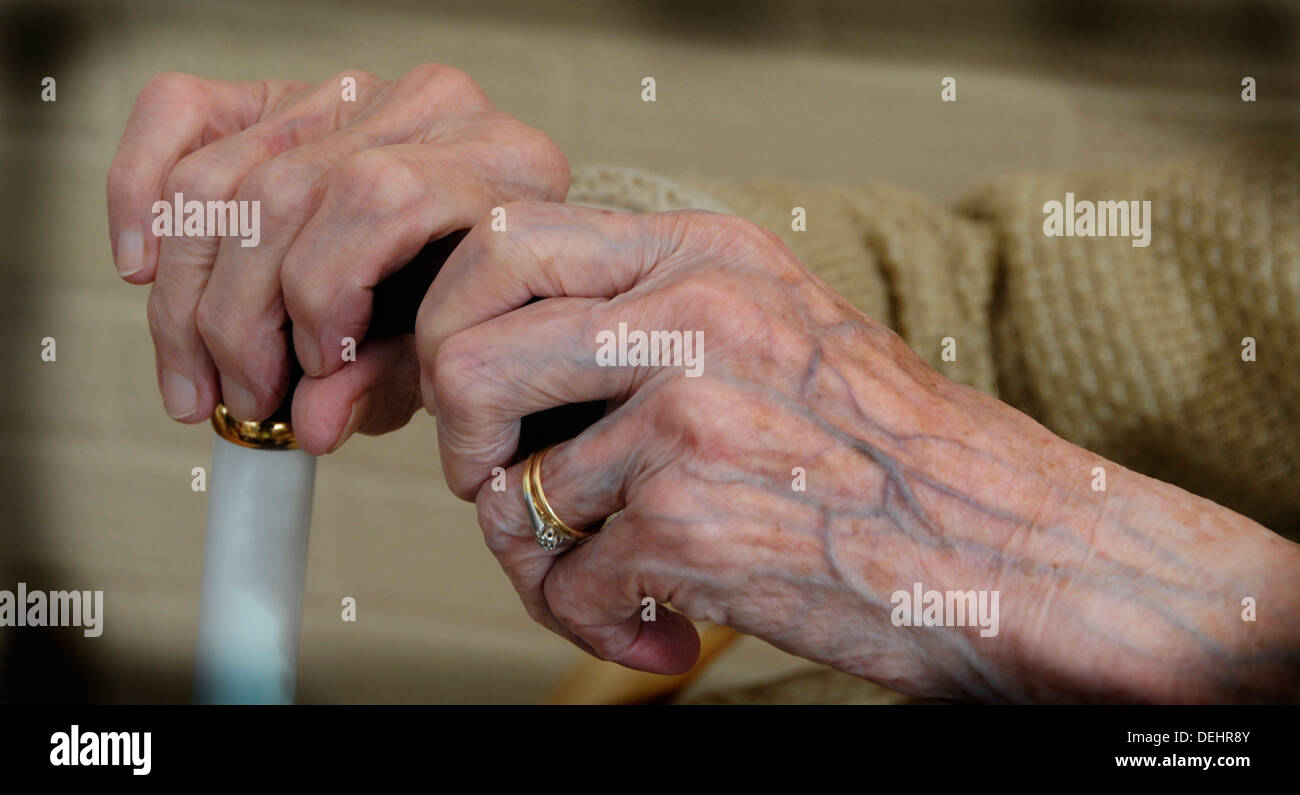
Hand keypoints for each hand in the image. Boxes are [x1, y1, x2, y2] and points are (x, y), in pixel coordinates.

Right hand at [107, 66, 567, 452]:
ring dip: (185, 294)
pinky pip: (180, 112)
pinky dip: (139, 189)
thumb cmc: (478, 301)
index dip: (323, 294)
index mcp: (498, 164)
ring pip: (219, 176)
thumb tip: (311, 421)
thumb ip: (388, 380)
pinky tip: (142, 266)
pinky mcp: (283, 95)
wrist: (491, 250)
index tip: (312, 373)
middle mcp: (427, 110)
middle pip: (280, 195)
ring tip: (198, 374)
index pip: (374, 200)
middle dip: (239, 319)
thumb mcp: (453, 350)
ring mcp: (351, 94)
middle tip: (243, 398)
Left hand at [416, 202, 1299, 700]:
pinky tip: (665, 625)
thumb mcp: (779, 324)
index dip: (453, 326)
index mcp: (707, 253)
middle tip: (511, 488)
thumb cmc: (892, 451)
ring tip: (613, 577)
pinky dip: (601, 621)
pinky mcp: (692, 521)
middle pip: (466, 359)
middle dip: (466, 447)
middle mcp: (693, 317)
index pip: (502, 241)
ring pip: (510, 495)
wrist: (1010, 550)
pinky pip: (566, 584)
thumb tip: (505, 357)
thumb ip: (650, 312)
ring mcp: (690, 415)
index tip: (480, 397)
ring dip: (543, 560)